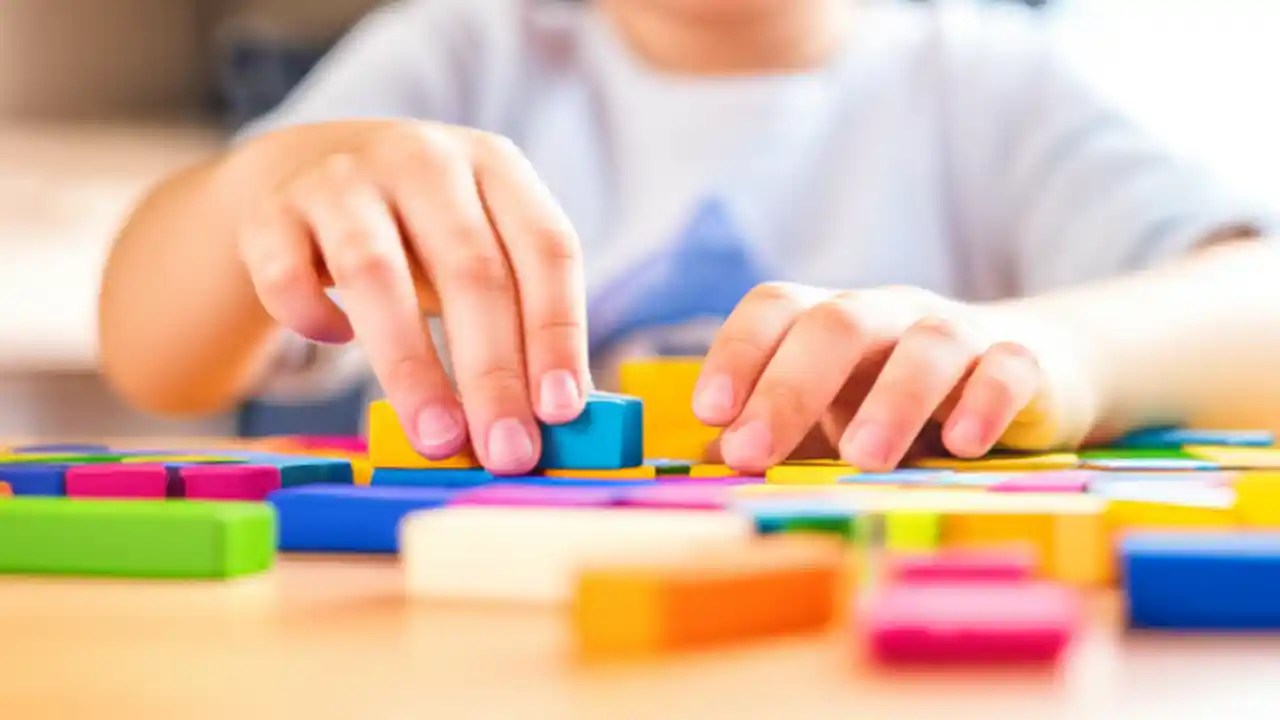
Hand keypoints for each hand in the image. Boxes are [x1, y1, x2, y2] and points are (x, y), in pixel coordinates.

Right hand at [233, 121, 588, 473]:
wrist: (309, 169)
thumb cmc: (421, 232)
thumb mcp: (484, 248)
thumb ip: (520, 318)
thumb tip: (557, 422)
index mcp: (497, 166)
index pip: (546, 249)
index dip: (557, 333)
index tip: (562, 412)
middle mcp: (424, 159)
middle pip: (471, 271)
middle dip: (493, 374)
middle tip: (507, 453)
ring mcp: (342, 179)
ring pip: (377, 276)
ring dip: (413, 369)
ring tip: (438, 440)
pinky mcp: (271, 212)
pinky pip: (289, 279)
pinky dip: (313, 319)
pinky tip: (336, 340)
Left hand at [692, 283, 1100, 472]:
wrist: (1027, 374)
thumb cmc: (899, 399)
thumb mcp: (830, 416)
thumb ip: (775, 434)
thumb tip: (702, 462)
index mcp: (829, 321)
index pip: (775, 308)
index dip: (737, 352)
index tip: (709, 411)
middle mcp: (887, 315)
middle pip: (835, 323)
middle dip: (788, 387)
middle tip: (754, 452)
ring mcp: (957, 333)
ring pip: (926, 344)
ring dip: (891, 400)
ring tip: (863, 457)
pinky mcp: (1023, 363)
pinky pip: (1006, 369)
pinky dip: (984, 402)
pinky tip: (960, 444)